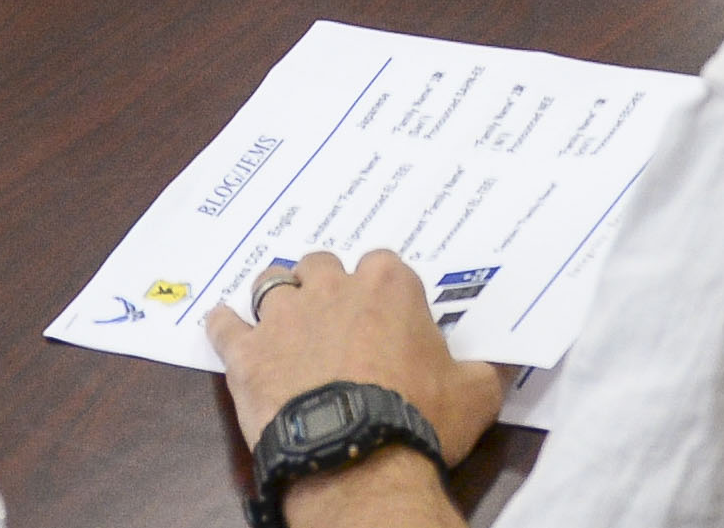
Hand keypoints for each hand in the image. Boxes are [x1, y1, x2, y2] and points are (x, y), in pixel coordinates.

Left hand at [207, 250, 500, 479]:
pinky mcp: (246, 352)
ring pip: (270, 283)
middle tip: (333, 320)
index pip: (382, 265)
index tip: (383, 318)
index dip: (381, 292)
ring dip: (277, 299)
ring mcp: (283, 317)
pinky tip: (224, 327)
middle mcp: (331, 288)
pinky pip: (224, 325)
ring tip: (283, 323)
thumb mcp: (476, 395)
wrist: (356, 459)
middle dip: (325, 286)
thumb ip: (484, 371)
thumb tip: (499, 366)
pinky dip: (224, 326)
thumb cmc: (419, 419)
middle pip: (321, 265)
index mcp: (389, 285)